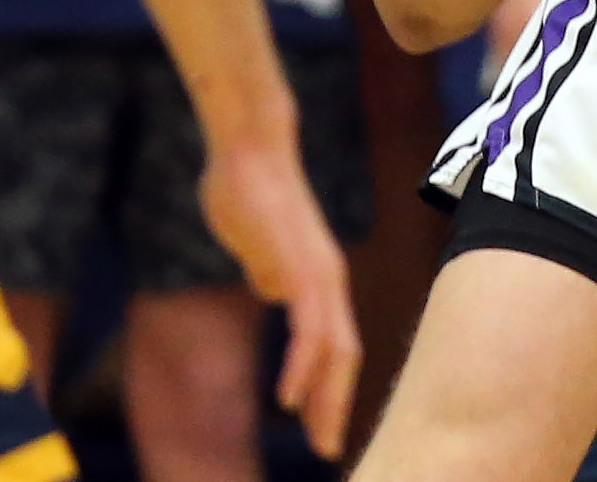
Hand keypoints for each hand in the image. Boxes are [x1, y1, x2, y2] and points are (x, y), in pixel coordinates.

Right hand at [197, 135, 358, 457]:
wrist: (250, 148)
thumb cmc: (250, 191)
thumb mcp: (261, 244)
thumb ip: (269, 269)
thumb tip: (273, 291)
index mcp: (320, 279)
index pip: (335, 345)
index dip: (329, 387)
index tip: (319, 424)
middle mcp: (330, 281)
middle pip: (346, 356)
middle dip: (336, 406)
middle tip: (329, 448)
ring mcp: (320, 274)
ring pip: (335, 349)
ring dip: (326, 399)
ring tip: (319, 438)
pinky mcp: (302, 268)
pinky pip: (308, 328)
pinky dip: (302, 367)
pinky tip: (289, 399)